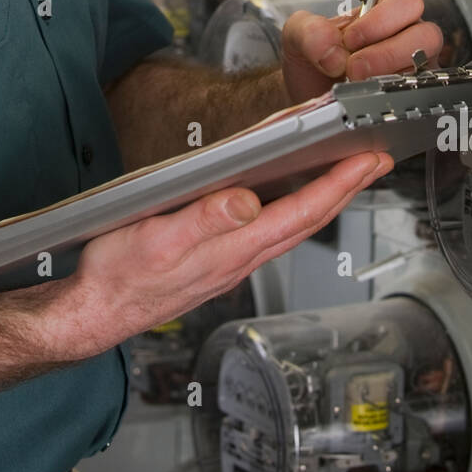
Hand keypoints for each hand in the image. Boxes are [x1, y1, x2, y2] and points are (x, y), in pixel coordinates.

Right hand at [62, 151, 392, 357]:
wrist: (95, 310)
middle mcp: (239, 257)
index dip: (338, 185)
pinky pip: (269, 233)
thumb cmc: (118, 275)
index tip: (367, 160)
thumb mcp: (155, 239)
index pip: (300, 212)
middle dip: (347, 189)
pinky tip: (290, 201)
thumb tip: (248, 201)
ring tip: (347, 175)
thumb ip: (203, 220)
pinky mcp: (217, 261)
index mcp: (231, 248)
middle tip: (376, 161)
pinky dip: (293, 211)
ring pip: (292, 228)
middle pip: (308, 221)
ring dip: (325, 200)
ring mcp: (231, 262)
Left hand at [280, 0, 443, 103]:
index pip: (406, 2)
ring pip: (428, 68)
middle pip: (427, 35)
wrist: (307, 102)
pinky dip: (395, 101)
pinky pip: (421, 100)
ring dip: (391, 76)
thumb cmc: (313, 64)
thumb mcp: (297, 38)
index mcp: (382, 16)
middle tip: (354, 67)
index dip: (381, 19)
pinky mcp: (411, 103)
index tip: (351, 39)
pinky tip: (369, 103)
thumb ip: (308, 30)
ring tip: (359, 84)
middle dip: (388, 52)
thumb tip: (333, 50)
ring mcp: (413, 73)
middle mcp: (405, 41)